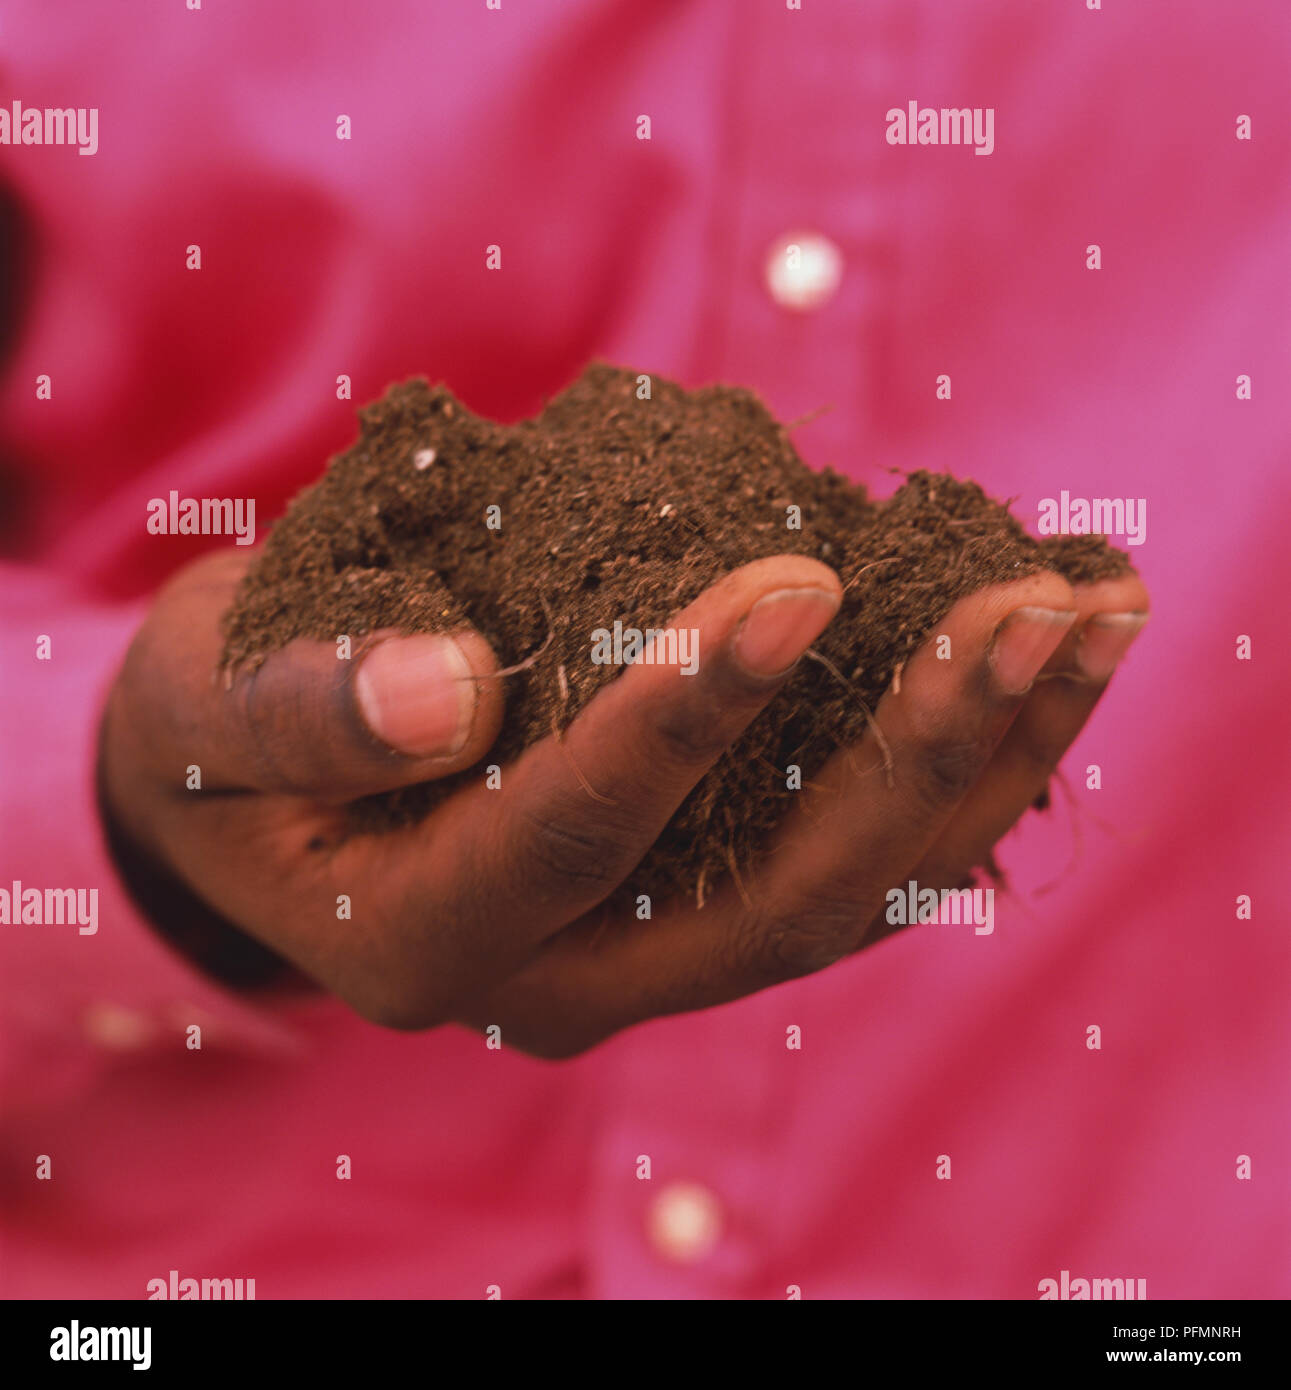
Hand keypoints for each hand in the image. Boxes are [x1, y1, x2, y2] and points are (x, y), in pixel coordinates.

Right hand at [99, 548, 1146, 1056]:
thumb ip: (307, 701)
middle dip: (915, 749)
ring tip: (1086, 617)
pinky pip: (852, 858)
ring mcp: (648, 958)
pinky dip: (951, 763)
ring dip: (980, 757)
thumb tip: (439, 697)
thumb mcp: (221, 695)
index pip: (578, 834)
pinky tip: (1035, 667)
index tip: (799, 575)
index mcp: (424, 936)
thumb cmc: (228, 721)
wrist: (266, 782)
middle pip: (774, 900)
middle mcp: (560, 980)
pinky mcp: (703, 905)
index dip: (687, 714)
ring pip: (850, 891)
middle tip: (1035, 605)